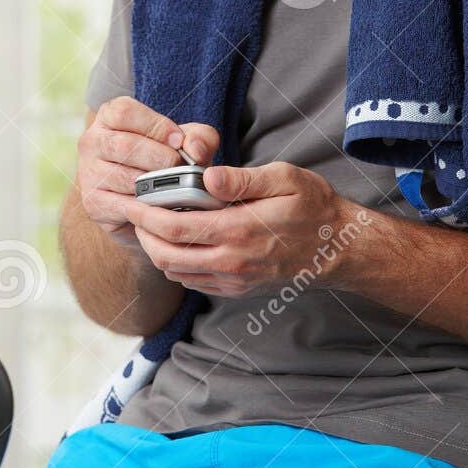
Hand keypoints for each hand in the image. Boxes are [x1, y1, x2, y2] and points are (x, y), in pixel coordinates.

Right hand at [77, 96, 219, 253]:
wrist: (142, 200)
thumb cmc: (163, 160)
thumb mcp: (184, 142)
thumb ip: (199, 137)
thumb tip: (196, 151)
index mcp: (108, 116)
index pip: (124, 112)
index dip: (156, 126)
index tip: (178, 141)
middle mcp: (92, 141)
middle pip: (125, 146)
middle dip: (161, 159)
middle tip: (180, 169)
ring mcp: (88, 173)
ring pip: (124, 177)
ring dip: (156, 185)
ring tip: (175, 187)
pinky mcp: (93, 203)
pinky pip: (124, 205)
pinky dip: (150, 207)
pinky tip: (164, 205)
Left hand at [125, 160, 367, 295]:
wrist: (336, 248)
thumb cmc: (312, 207)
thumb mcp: (285, 179)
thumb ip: (243, 179)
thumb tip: (206, 177)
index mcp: (238, 230)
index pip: (174, 227)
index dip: (145, 214)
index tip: (131, 199)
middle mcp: (232, 261)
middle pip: (166, 255)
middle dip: (142, 233)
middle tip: (134, 211)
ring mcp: (233, 280)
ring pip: (176, 272)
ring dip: (157, 250)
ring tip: (152, 225)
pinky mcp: (236, 290)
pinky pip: (194, 281)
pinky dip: (176, 264)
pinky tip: (177, 242)